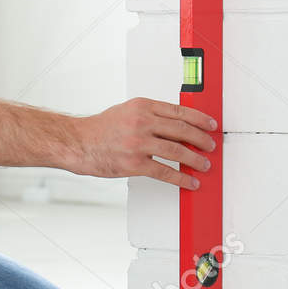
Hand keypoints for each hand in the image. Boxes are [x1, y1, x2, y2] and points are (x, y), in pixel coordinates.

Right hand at [68, 97, 217, 189]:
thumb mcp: (126, 111)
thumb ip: (150, 115)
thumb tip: (177, 127)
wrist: (77, 143)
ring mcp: (138, 143)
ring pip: (177, 151)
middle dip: (201, 140)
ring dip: (195, 159)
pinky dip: (181, 178)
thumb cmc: (99, 129)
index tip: (210, 125)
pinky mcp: (134, 164)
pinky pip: (164, 172)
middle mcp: (141, 122)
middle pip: (182, 130)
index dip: (200, 119)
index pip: (179, 111)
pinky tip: (190, 181)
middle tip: (210, 146)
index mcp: (142, 107)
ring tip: (203, 164)